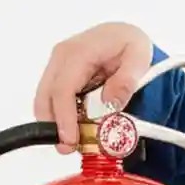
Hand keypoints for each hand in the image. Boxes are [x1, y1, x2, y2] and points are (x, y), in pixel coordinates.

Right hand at [33, 22, 153, 153]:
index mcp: (78, 52)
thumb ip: (127, 79)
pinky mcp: (56, 77)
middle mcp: (61, 57)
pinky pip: (52, 101)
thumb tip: (109, 100)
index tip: (70, 139)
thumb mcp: (139, 57)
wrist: (123, 37)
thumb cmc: (129, 45)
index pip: (63, 88)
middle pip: (46, 97)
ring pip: (45, 101)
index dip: (64, 117)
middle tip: (69, 148)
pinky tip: (76, 128)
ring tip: (75, 141)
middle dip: (54, 126)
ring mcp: (56, 67)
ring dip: (56, 124)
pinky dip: (60, 117)